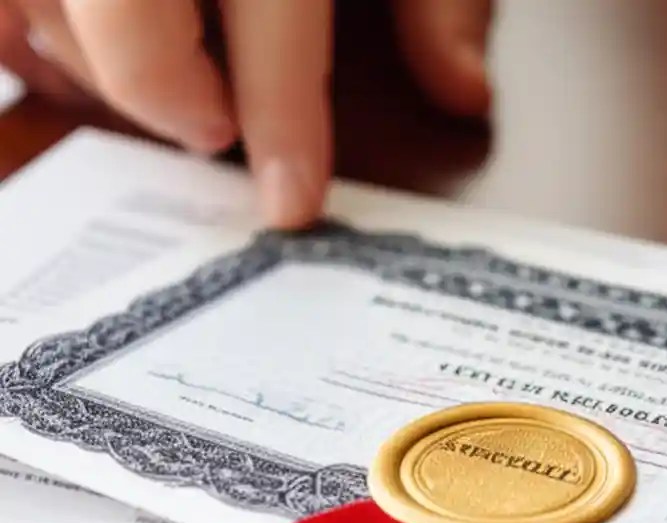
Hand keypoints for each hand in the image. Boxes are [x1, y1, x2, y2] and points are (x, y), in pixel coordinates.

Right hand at [0, 0, 492, 226]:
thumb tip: (462, 92)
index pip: (273, 8)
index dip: (280, 116)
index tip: (289, 199)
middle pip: (119, 0)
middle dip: (157, 84)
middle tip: (211, 127)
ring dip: (84, 53)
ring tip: (157, 77)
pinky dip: (25, 18)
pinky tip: (78, 36)